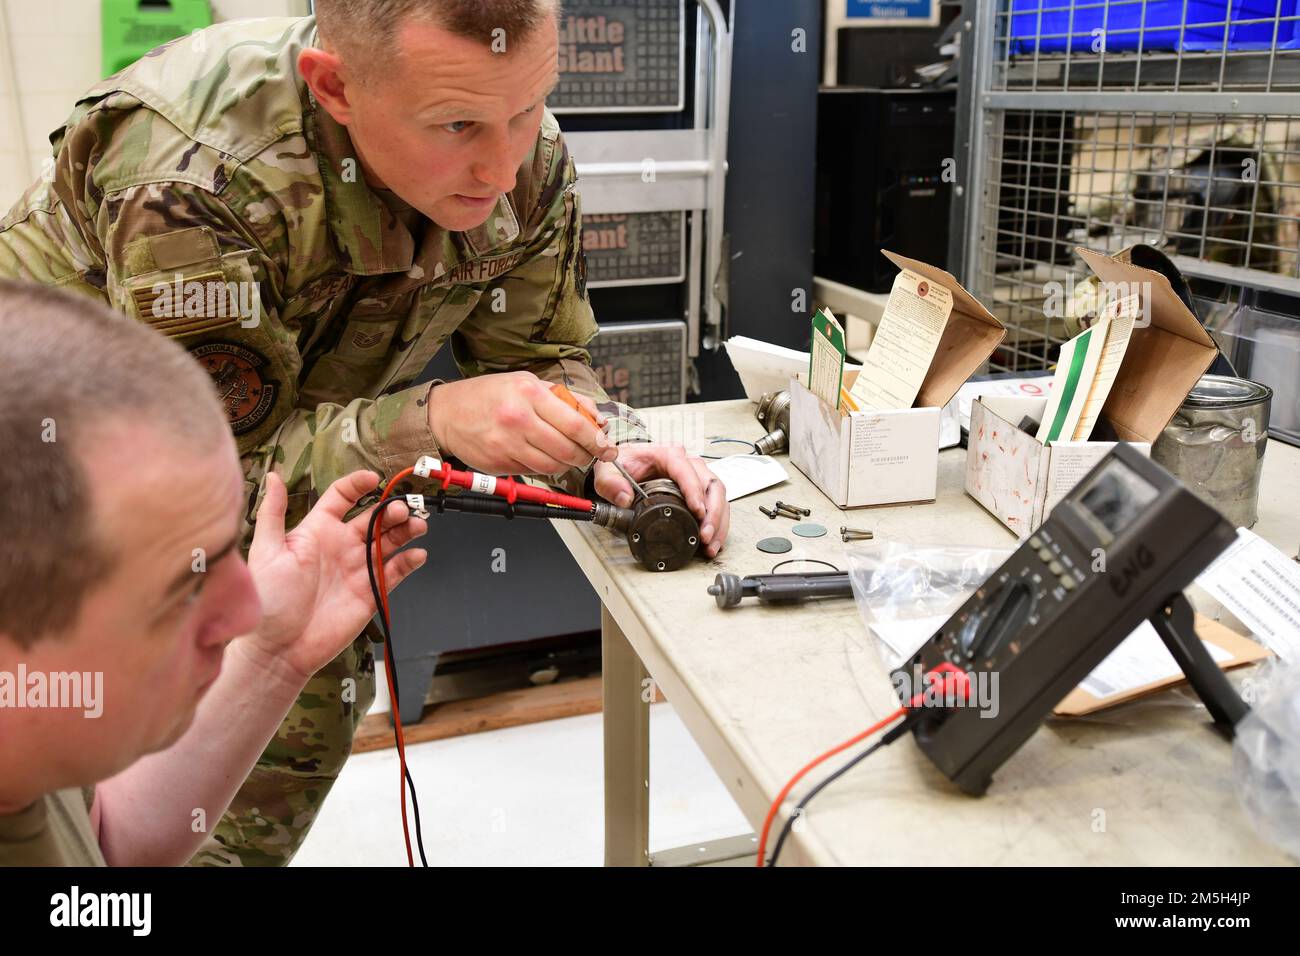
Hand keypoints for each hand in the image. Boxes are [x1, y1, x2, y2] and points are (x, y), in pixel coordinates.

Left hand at [237, 471, 427, 682]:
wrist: (279, 648)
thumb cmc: (268, 600)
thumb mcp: (267, 550)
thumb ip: (273, 512)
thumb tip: (273, 474)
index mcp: (318, 531)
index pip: (343, 498)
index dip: (359, 485)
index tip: (374, 480)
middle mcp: (341, 546)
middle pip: (374, 518)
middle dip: (392, 509)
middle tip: (402, 510)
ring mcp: (358, 569)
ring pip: (390, 541)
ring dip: (406, 530)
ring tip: (417, 526)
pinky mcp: (371, 592)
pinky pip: (396, 572)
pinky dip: (410, 562)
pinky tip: (417, 555)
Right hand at [427, 372, 617, 475]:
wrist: (446, 414)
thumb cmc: (488, 395)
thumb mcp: (528, 383)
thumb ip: (566, 399)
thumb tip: (597, 418)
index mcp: (529, 393)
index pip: (575, 424)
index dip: (597, 440)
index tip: (606, 446)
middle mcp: (518, 419)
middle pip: (567, 449)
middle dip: (586, 455)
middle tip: (590, 454)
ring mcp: (507, 444)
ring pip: (553, 466)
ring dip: (567, 464)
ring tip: (567, 455)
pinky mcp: (499, 463)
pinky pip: (534, 472)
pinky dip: (545, 467)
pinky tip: (542, 455)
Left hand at [594, 445, 729, 558]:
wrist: (626, 466)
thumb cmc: (623, 464)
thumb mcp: (608, 471)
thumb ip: (610, 483)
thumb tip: (624, 497)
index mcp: (667, 454)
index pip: (687, 470)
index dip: (694, 491)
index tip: (697, 511)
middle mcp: (687, 463)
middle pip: (710, 484)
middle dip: (712, 512)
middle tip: (704, 534)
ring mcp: (695, 476)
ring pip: (717, 496)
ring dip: (718, 521)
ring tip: (710, 544)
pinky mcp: (698, 490)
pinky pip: (714, 505)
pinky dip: (717, 524)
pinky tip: (712, 541)